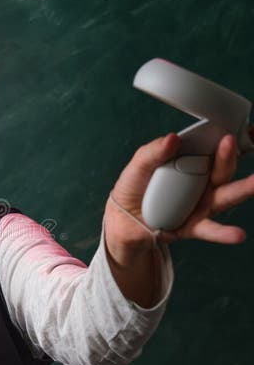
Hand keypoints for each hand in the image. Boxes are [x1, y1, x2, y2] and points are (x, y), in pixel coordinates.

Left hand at [106, 130, 253, 259]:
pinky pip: (211, 229)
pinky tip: (237, 234)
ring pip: (225, 196)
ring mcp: (202, 205)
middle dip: (229, 156)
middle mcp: (204, 183)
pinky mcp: (194, 226)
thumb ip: (153, 151)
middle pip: (222, 169)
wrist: (123, 219)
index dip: (234, 137)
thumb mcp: (138, 165)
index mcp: (193, 163)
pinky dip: (224, 233)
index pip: (216, 147)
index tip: (249, 130)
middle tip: (230, 142)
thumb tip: (172, 138)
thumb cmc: (135, 187)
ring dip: (243, 189)